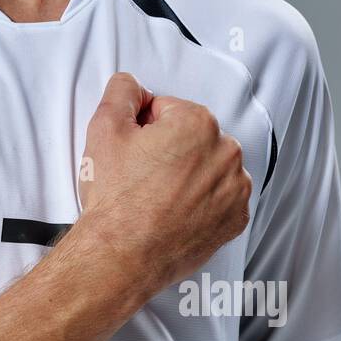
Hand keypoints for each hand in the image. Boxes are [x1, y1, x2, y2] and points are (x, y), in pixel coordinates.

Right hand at [75, 71, 252, 299]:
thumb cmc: (116, 198)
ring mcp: (235, 189)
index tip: (133, 153)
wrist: (122, 254)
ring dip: (187, 175)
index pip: (167, 110)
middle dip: (168, 150)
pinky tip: (174, 212)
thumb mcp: (105, 129)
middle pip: (191, 138)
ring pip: (207, 167)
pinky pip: (219, 198)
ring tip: (157, 197)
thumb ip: (122, 92)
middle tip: (141, 175)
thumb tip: (131, 85)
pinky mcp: (235, 219)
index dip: (143, 129)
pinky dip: (201, 202)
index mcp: (198, 123)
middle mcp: (226, 152)